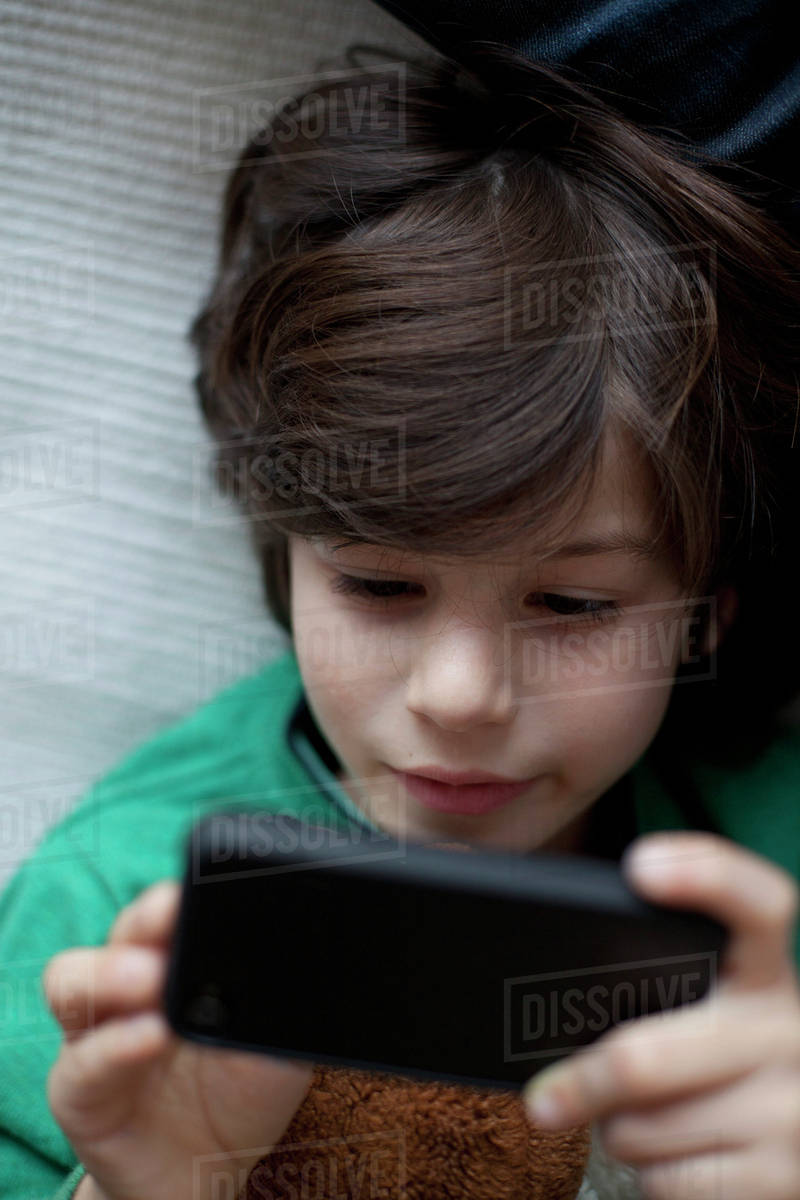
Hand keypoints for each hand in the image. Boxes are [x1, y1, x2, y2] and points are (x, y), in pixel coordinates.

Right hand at [44, 880, 313, 1199]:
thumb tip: (320, 961)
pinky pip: (82, 1062)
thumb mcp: (282, 1041)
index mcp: (181, 958)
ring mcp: (98, 1032)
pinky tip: (150, 1037)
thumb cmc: (243, 1090)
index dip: (187, 890)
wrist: (208, 1170)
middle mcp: (132, 983)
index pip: (175, 907)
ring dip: (111, 972)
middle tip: (175, 912)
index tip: (216, 878)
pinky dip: (114, 1045)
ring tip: (152, 978)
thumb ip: (289, 1002)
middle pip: (126, 929)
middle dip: (149, 915)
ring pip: (73, 979)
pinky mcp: (78, 1090)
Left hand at [521, 832, 799, 1199]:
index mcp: (765, 968)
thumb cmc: (719, 1057)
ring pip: (645, 1129)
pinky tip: (681, 1156)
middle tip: (542, 1099)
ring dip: (622, 1131)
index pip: (757, 901)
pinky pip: (670, 1181)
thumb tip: (539, 991)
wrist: (797, 1138)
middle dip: (580, 1085)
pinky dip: (656, 1176)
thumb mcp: (708, 1006)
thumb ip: (653, 980)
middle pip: (642, 1057)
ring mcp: (790, 1108)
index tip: (641, 865)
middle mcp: (788, 1028)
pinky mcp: (780, 1177)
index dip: (704, 876)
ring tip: (646, 1115)